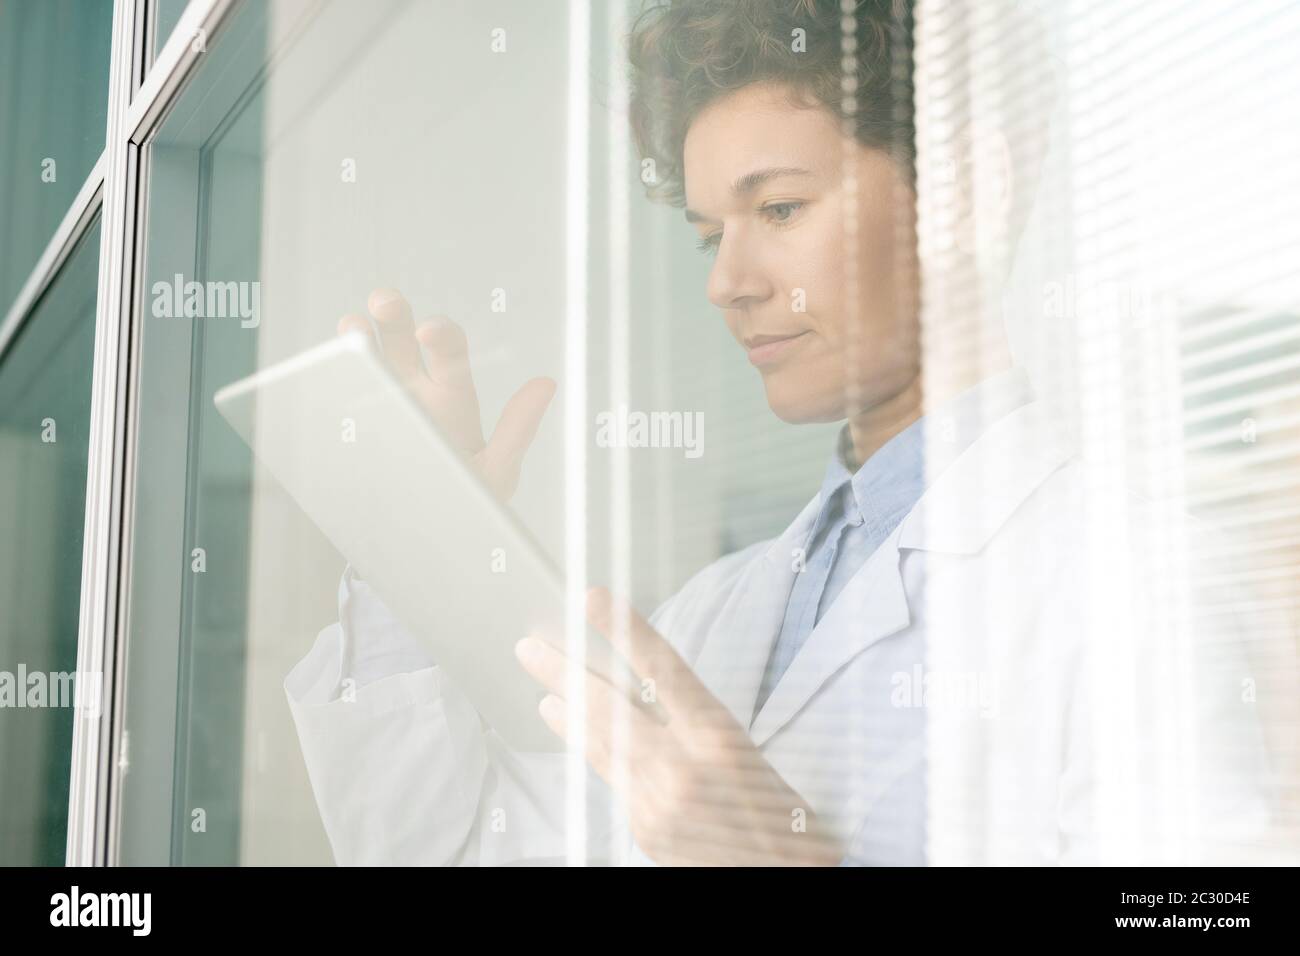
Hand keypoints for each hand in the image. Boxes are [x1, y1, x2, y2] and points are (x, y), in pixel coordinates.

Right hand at [339, 288, 554, 500]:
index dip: (441, 334)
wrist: (427, 545)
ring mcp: (378, 409)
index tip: (430, 333)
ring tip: (350, 327)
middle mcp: (413, 392)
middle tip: (385, 302)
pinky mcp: (350, 433)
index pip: (449, 350)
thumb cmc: (468, 503)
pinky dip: (329, 380)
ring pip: (365, 361)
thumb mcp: (497, 472)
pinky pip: (337, 399)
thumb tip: (546, 384)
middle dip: (393, 314)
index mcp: (451, 396)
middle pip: (401, 339)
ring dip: (357, 337)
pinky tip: (324, 373)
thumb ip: (518, 429)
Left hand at [514, 587, 844, 865]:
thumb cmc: (775, 811)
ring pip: (600, 740)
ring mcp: (656, 800)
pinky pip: (610, 774)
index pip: (663, 670)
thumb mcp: (745, 750)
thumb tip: (640, 685)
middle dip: (566, 672)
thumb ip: (694, 720)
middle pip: (611, 706)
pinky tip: (568, 725)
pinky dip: (586, 743)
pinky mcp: (643, 827)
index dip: (625, 631)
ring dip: (566, 707)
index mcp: (718, 736)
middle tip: (531, 647)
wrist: (783, 874)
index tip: (593, 601)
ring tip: (540, 684)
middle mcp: (683, 766)